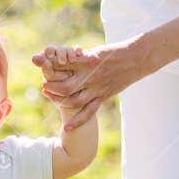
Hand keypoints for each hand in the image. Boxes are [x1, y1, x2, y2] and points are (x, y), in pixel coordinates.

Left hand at [33, 39, 147, 130]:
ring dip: (60, 101)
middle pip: (65, 86)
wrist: (137, 59)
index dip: (50, 66)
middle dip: (52, 87)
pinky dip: (77, 121)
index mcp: (88, 61)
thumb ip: (80, 57)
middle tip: (44, 86)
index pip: (63, 65)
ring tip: (50, 97)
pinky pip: (89, 112)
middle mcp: (91, 76)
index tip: (41, 66)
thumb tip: (65, 59)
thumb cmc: (114, 52)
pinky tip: (67, 127)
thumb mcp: (95, 51)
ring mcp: (98, 88)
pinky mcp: (104, 97)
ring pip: (74, 100)